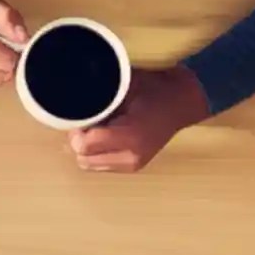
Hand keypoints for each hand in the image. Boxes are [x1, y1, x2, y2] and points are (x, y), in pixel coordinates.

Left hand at [69, 66, 209, 172]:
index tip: (80, 117)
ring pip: (90, 164)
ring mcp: (133, 164)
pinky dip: (97, 153)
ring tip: (99, 129)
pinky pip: (101, 165)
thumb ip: (97, 101)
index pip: (83, 146)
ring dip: (88, 148)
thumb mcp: (122, 87)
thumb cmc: (154, 89)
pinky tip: (106, 137)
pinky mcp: (133, 167)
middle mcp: (131, 156)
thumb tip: (71, 109)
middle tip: (88, 122)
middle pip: (83, 159)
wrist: (183, 102)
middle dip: (80, 141)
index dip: (76, 130)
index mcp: (130, 136)